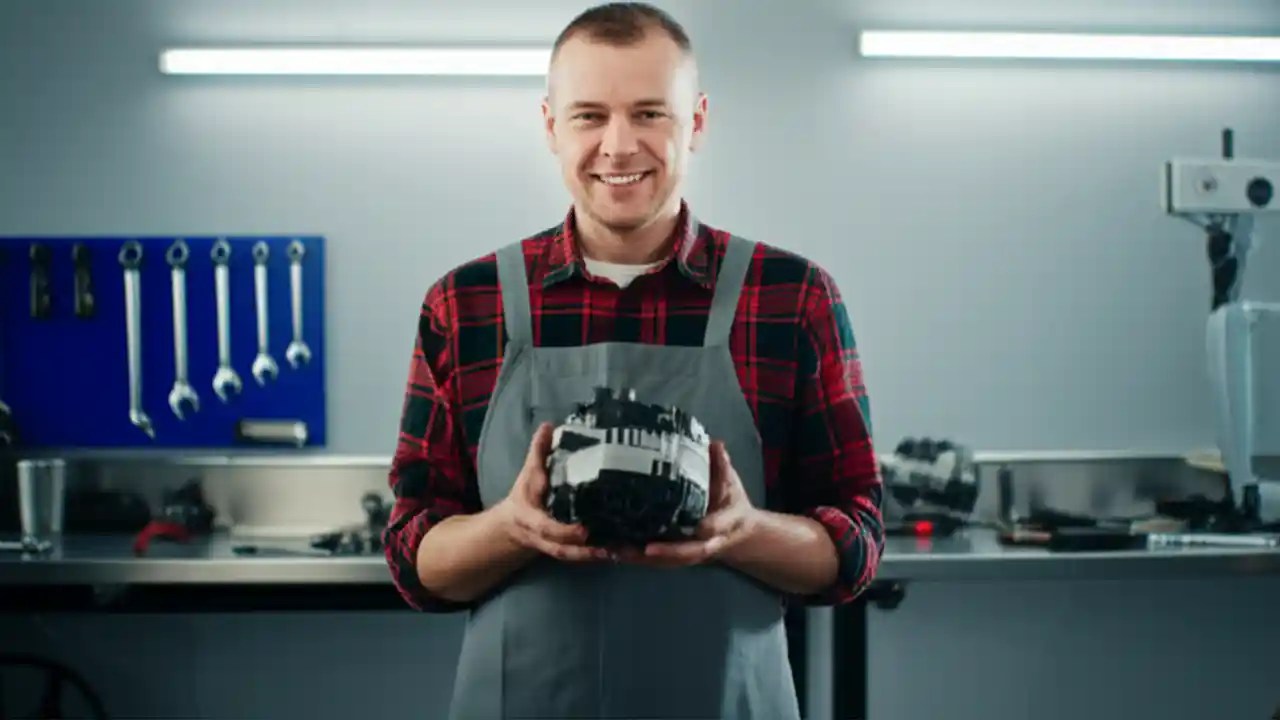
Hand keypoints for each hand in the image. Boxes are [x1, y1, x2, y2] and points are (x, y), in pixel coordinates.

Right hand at [493, 422, 611, 562]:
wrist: (514, 526)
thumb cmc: (527, 495)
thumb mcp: (528, 473)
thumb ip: (538, 452)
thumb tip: (547, 426)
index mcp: (531, 518)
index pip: (545, 526)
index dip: (563, 530)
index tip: (583, 530)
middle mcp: (542, 537)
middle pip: (561, 548)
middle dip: (582, 549)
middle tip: (605, 546)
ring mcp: (554, 546)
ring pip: (572, 556)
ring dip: (594, 556)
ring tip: (618, 553)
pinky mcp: (566, 550)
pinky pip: (580, 557)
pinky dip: (597, 556)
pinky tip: (618, 553)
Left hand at [617, 440, 758, 567]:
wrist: (737, 532)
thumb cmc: (729, 502)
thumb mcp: (731, 482)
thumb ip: (721, 465)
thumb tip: (715, 444)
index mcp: (723, 524)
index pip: (715, 527)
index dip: (707, 527)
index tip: (698, 526)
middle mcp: (705, 543)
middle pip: (688, 552)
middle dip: (668, 552)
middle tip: (646, 549)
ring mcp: (689, 552)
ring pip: (668, 561)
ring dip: (643, 559)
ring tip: (617, 551)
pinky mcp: (675, 556)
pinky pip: (655, 561)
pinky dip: (635, 559)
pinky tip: (614, 552)